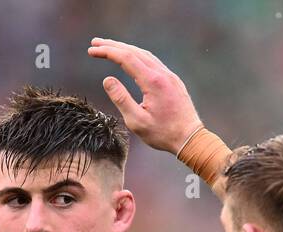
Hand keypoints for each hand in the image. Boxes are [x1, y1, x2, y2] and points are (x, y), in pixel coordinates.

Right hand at [88, 38, 202, 154]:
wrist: (191, 138)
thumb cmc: (163, 134)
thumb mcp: (137, 121)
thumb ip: (121, 99)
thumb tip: (107, 79)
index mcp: (152, 82)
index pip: (126, 58)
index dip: (107, 52)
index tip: (92, 51)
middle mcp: (162, 74)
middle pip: (134, 52)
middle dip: (113, 46)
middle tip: (95, 43)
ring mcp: (169, 76)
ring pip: (145, 55)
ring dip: (126, 49)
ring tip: (109, 48)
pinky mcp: (173, 81)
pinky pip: (153, 62)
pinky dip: (138, 56)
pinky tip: (131, 59)